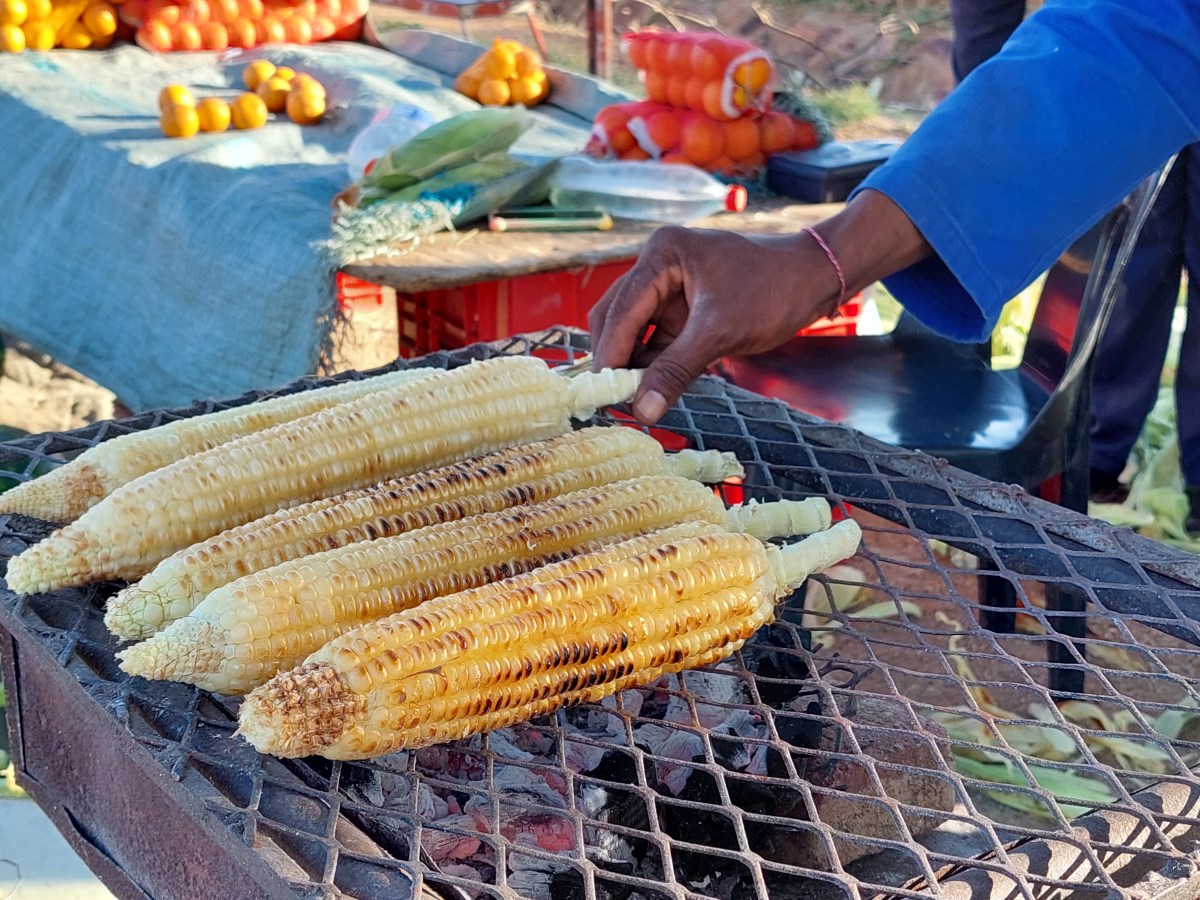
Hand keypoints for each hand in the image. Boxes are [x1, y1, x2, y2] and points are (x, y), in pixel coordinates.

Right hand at [589, 226, 841, 423]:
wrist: (814, 279)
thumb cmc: (772, 292)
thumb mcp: (720, 333)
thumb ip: (676, 371)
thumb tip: (642, 411)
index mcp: (662, 254)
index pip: (622, 309)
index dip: (610, 353)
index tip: (601, 392)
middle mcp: (659, 266)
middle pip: (618, 317)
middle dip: (615, 357)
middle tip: (610, 399)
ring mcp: (670, 289)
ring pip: (634, 332)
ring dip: (633, 364)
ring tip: (630, 401)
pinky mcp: (683, 310)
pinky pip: (656, 340)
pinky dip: (653, 364)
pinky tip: (651, 390)